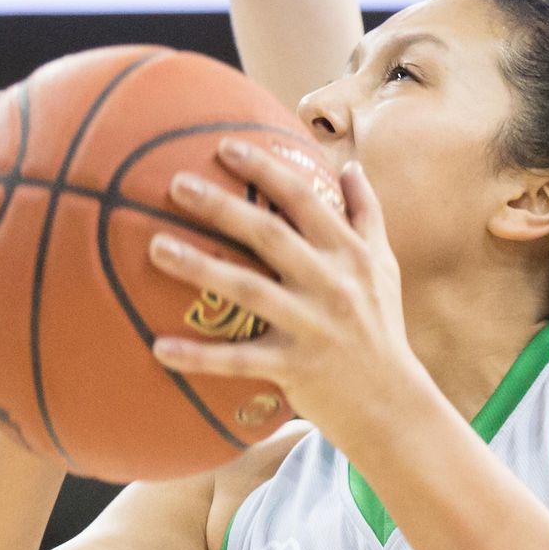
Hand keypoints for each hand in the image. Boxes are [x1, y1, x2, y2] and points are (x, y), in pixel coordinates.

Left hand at [145, 140, 423, 455]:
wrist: (392, 403)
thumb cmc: (381, 327)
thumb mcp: (384, 267)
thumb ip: (367, 215)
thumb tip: (352, 166)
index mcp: (350, 255)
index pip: (306, 200)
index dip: (266, 169)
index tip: (227, 146)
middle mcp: (332, 285)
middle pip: (269, 236)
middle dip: (222, 207)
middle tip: (176, 184)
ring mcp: (311, 326)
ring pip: (248, 290)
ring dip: (200, 267)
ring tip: (156, 247)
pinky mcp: (293, 368)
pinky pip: (238, 360)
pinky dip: (198, 356)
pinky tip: (158, 347)